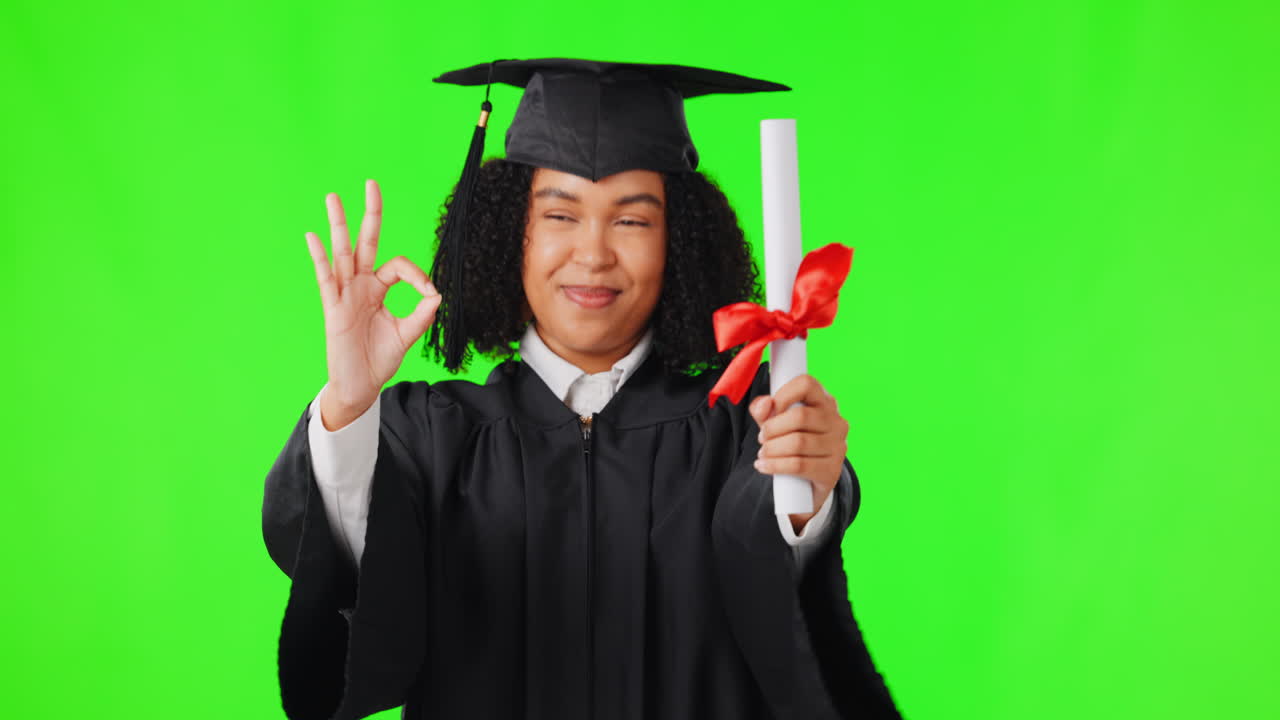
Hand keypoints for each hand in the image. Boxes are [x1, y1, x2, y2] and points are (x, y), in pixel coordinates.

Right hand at [305, 179, 440, 426]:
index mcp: (378, 289)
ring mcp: (345, 295)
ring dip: (339, 225)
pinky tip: (313, 236)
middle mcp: (360, 286)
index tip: (428, 292)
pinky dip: (320, 258)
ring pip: (342, 253)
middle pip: (365, 242)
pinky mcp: (333, 309)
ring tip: (333, 196)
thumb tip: (437, 293)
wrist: (361, 386)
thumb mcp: (407, 334)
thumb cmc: (380, 359)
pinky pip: (325, 279)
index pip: (397, 266)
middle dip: (369, 214)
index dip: (416, 274)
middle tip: (371, 183)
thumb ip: (422, 314)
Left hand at [747, 374, 848, 533]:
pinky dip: (775, 465)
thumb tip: (765, 405)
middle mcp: (836, 421)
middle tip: (762, 438)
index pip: (806, 384)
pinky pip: (799, 465)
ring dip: (771, 449)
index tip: (769, 411)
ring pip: (798, 443)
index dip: (782, 395)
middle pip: (800, 416)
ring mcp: (838, 445)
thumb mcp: (774, 421)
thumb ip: (763, 409)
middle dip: (772, 428)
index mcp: (824, 401)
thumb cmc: (791, 440)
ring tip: (762, 453)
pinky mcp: (832, 469)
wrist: (807, 480)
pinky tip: (764, 466)